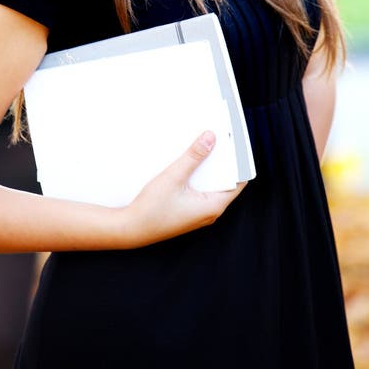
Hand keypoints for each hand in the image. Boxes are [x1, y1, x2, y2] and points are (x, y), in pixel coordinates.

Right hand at [122, 131, 246, 247]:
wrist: (130, 229)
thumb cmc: (151, 210)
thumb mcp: (173, 177)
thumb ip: (193, 157)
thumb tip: (210, 138)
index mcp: (213, 207)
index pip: (238, 182)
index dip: (238, 163)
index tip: (235, 145)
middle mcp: (209, 213)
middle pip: (223, 182)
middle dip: (221, 162)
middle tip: (217, 141)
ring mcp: (197, 214)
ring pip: (210, 186)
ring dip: (207, 169)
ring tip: (201, 149)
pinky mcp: (187, 212)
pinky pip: (199, 191)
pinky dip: (197, 177)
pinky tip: (186, 165)